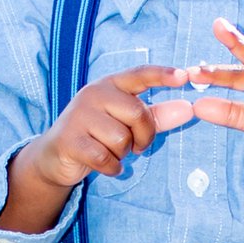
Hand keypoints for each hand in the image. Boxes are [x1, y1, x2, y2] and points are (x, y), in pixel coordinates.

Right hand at [0, 66, 191, 232]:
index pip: (139, 74)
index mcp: (110, 85)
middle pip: (137, 113)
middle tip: (136, 146)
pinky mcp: (70, 140)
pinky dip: (111, 167)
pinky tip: (104, 165)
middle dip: (143, 136)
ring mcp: (79, 116)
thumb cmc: (97, 135)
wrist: (55, 156)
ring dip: (122, 153)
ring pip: (121, 139)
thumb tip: (188, 109)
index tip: (185, 75)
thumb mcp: (127, 123)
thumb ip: (157, 116)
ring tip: (110, 150)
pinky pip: (106, 158)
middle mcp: (93, 94)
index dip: (162, 74)